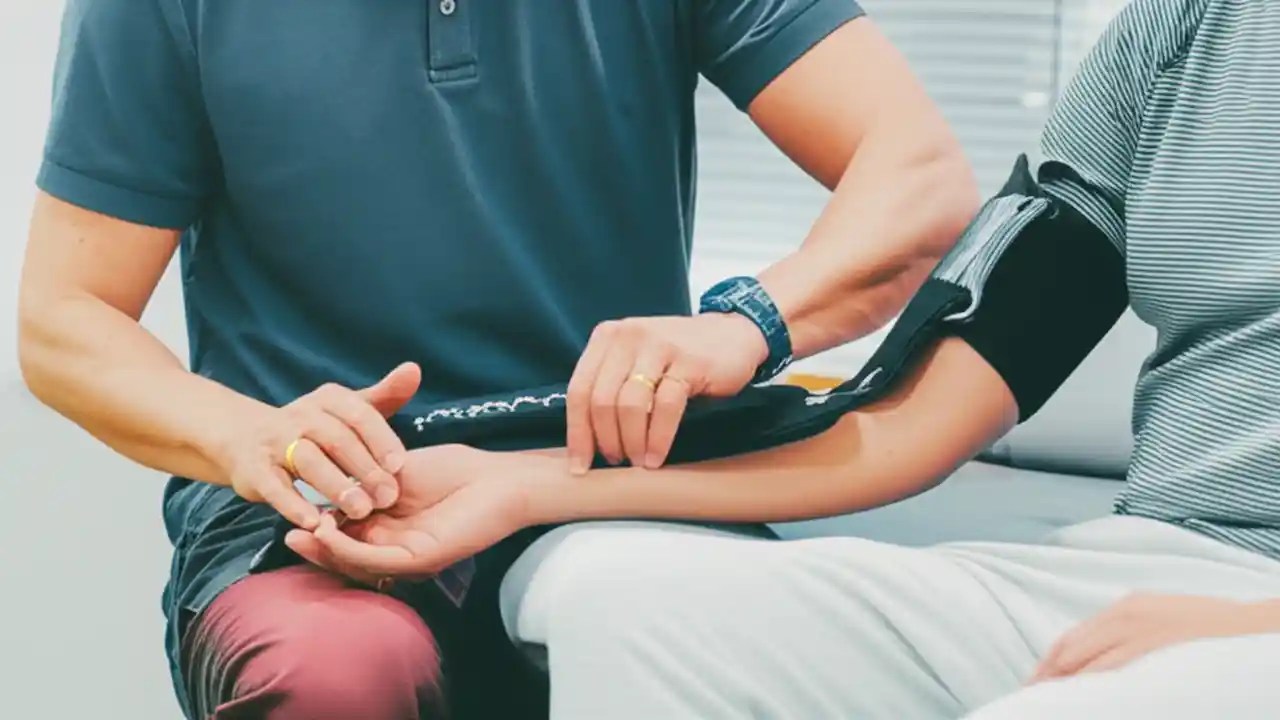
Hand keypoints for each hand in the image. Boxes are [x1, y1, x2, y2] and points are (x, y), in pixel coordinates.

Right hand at [218, 362, 420, 529]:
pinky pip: (275, 487)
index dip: (380, 440)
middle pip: (337, 439)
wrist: (244, 436)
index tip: (400, 466)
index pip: (360, 415)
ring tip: (360, 511)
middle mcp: (302, 415)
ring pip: (308, 461)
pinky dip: (293, 505)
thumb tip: (414, 370)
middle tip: (388, 497)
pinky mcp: (255, 470)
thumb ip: (384, 394)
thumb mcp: (348, 408)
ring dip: (336, 486)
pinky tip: (314, 523)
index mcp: (329, 399)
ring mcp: (276, 441)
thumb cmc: (314, 426)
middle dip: (365, 468)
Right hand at [284, 444, 544, 583]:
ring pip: (357, 562)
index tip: (291, 507)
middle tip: (285, 530)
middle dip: (314, 545)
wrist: (497, 478)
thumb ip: (363, 480)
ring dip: (325, 551)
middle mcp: (395, 548)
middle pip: (345, 554)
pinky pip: (376, 560)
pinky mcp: (420, 560)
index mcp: (389, 528)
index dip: (318, 525)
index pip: (345, 533)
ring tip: (297, 535)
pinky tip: (328, 534)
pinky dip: (349, 549)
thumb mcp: (395, 470)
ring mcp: (407, 559)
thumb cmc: (453, 470)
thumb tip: (326, 480)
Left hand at [566, 314, 766, 472]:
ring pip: (630, 405)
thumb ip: (612, 384)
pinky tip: (657, 457)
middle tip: (617, 460)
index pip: (578, 390)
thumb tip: (588, 438)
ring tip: (638, 461)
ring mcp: (659, 346)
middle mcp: (628, 336)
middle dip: (606, 440)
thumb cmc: (680, 356)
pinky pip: (665, 407)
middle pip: (601, 400)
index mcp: (608, 337)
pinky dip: (658, 438)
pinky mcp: (689, 362)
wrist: (735, 334)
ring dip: (631, 441)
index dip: (577, 432)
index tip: (579, 465)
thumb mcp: (638, 359)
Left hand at [1031, 593, 1272, 681]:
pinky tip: (1076, 695)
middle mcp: (1125, 613)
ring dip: (1062, 679)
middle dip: (1048, 671)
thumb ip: (1132, 635)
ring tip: (1045, 700)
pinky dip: (1089, 679)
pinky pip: (1111, 663)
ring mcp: (1138, 627)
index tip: (1037, 681)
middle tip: (1031, 695)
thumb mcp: (1163, 621)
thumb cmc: (1211, 630)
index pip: (1073, 636)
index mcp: (1126, 607)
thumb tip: (1104, 661)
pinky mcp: (1153, 641)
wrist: (1252, 625)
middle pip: (1070, 645)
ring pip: (1084, 655)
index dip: (1051, 660)